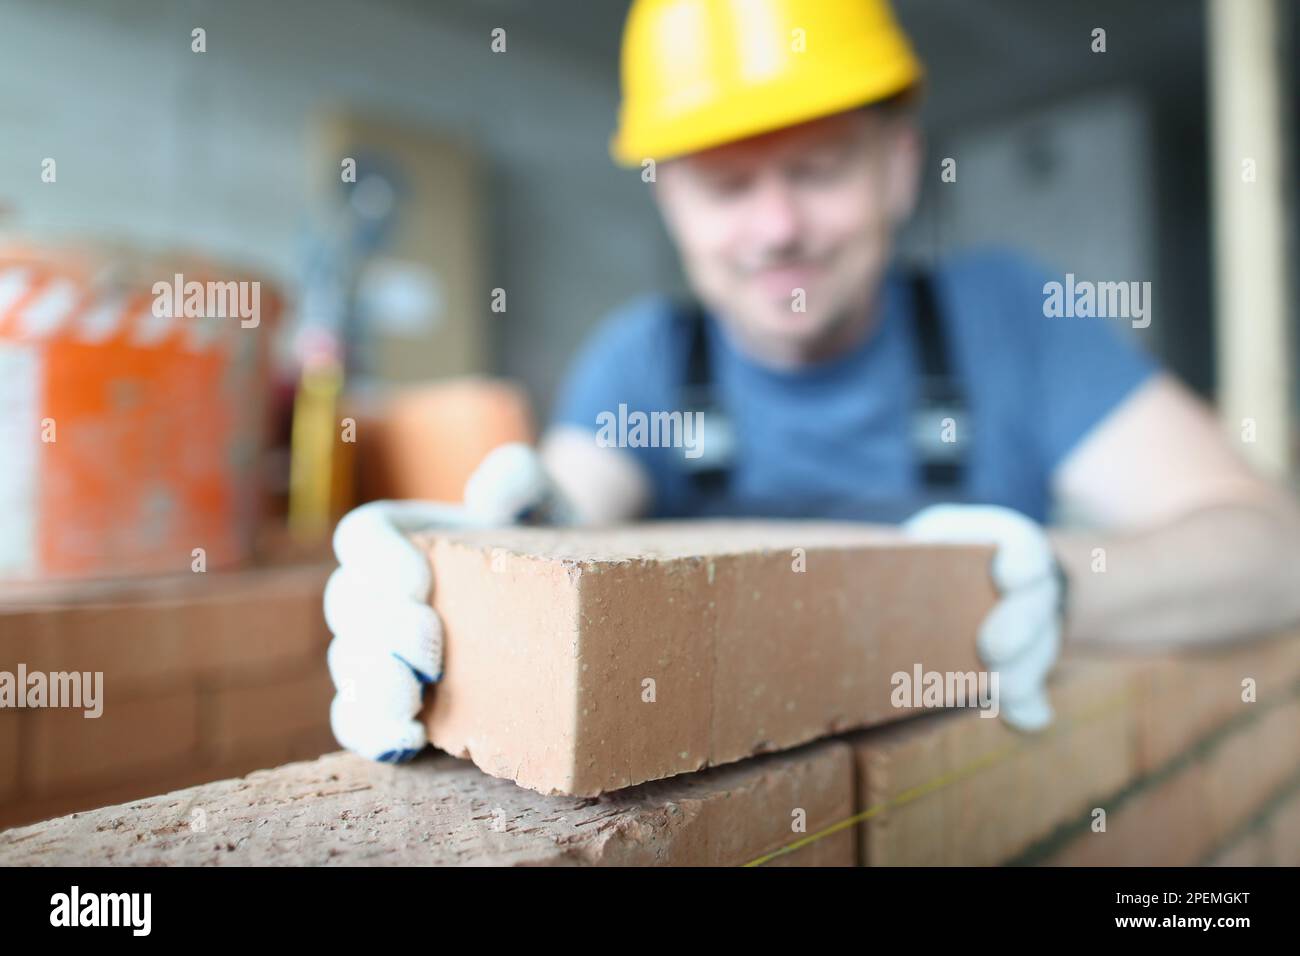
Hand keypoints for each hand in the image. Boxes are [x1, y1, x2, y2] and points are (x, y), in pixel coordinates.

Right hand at [325, 443, 569, 761]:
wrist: (573, 606)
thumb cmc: (547, 544)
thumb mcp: (547, 503)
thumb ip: (521, 478)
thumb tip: (486, 498)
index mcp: (404, 537)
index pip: (362, 535)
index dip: (377, 558)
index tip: (420, 581)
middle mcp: (381, 592)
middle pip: (348, 603)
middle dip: (383, 627)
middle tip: (434, 647)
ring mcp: (382, 650)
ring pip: (348, 664)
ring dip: (373, 684)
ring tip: (412, 698)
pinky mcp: (395, 702)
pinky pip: (357, 720)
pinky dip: (371, 733)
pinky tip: (408, 740)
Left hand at [904, 504, 1062, 730]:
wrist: (968, 573)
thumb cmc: (940, 553)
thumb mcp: (931, 536)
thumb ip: (916, 549)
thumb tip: (874, 575)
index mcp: (1008, 545)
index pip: (1024, 546)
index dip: (1022, 561)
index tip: (1006, 576)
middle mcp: (1031, 588)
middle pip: (1036, 606)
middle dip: (1019, 627)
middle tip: (992, 648)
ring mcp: (1035, 631)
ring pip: (1038, 652)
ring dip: (1021, 674)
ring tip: (1001, 689)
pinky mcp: (1024, 668)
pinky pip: (1033, 689)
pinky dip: (1025, 707)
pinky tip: (1020, 719)